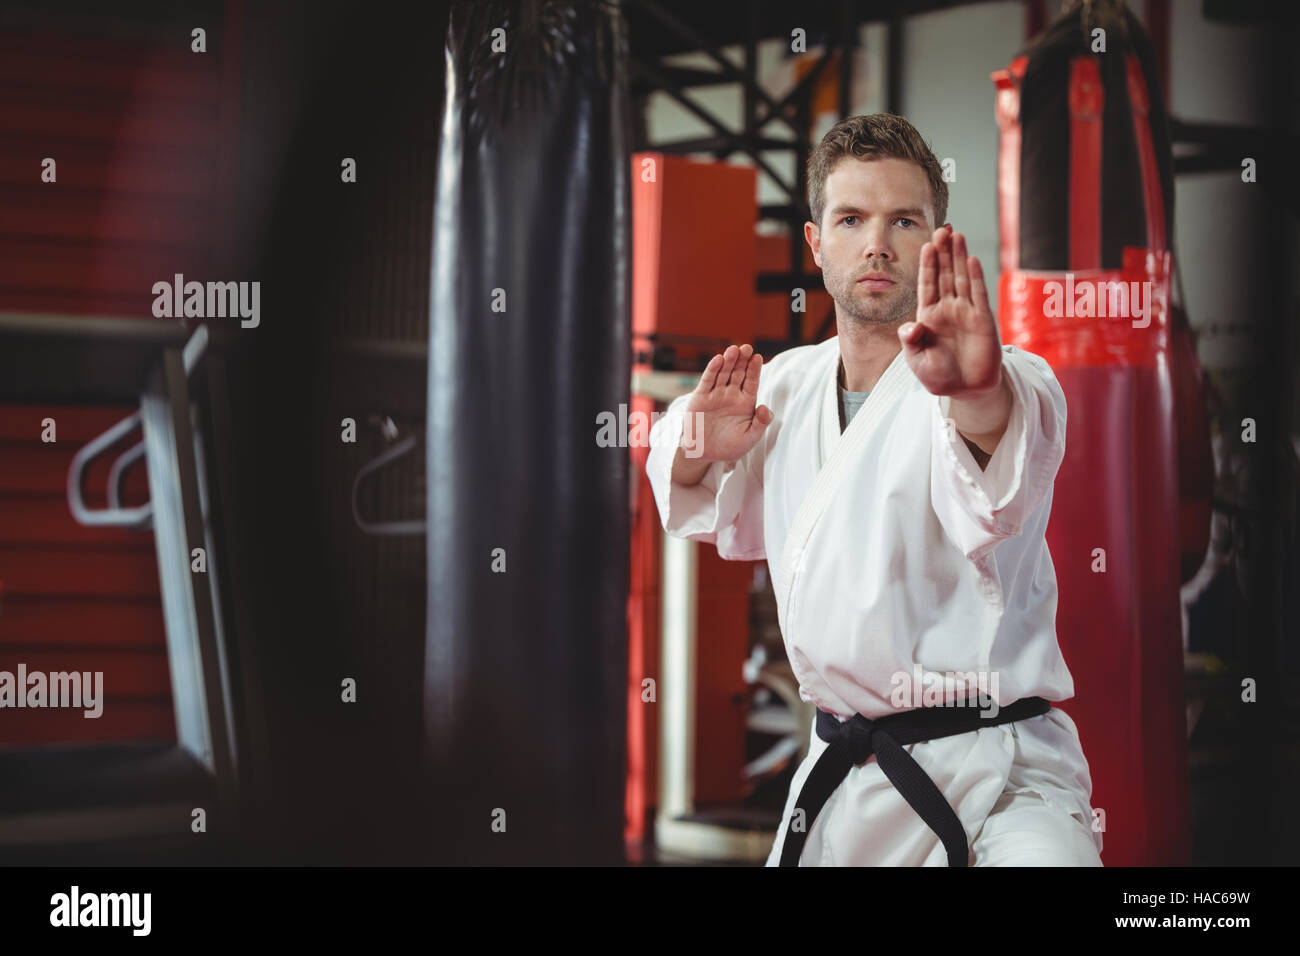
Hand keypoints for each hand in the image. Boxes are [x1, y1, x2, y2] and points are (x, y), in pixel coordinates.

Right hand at [680, 343, 772, 465]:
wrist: (703, 454)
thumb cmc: (729, 447)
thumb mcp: (750, 438)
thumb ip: (761, 424)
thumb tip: (766, 408)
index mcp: (745, 403)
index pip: (752, 382)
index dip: (754, 370)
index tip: (757, 358)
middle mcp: (731, 395)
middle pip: (738, 373)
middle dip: (742, 360)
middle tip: (747, 348)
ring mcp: (716, 394)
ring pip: (723, 373)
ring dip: (728, 361)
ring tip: (734, 350)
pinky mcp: (701, 396)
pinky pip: (708, 380)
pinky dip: (713, 370)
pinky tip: (718, 359)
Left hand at [900, 225, 1002, 399]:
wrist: (965, 390)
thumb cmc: (939, 375)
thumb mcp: (916, 360)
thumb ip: (911, 341)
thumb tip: (910, 326)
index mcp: (928, 315)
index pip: (927, 284)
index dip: (927, 265)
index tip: (926, 244)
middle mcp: (947, 309)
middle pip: (944, 274)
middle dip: (943, 252)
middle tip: (942, 228)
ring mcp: (965, 312)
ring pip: (961, 278)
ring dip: (958, 257)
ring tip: (956, 234)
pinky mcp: (982, 319)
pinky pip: (978, 294)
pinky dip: (975, 277)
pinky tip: (970, 260)